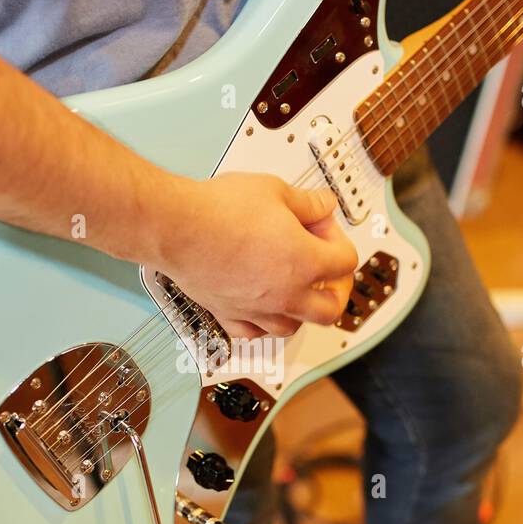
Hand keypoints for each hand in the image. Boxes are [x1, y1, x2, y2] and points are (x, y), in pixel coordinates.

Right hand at [155, 173, 357, 338]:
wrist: (177, 227)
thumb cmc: (219, 210)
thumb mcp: (274, 191)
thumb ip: (307, 202)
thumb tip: (322, 205)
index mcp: (305, 263)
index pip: (345, 261)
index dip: (337, 238)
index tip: (321, 225)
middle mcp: (286, 294)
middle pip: (330, 309)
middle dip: (335, 289)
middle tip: (326, 271)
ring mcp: (256, 309)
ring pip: (293, 328)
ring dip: (302, 311)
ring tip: (296, 291)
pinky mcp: (228, 314)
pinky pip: (253, 333)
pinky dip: (262, 324)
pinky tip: (260, 308)